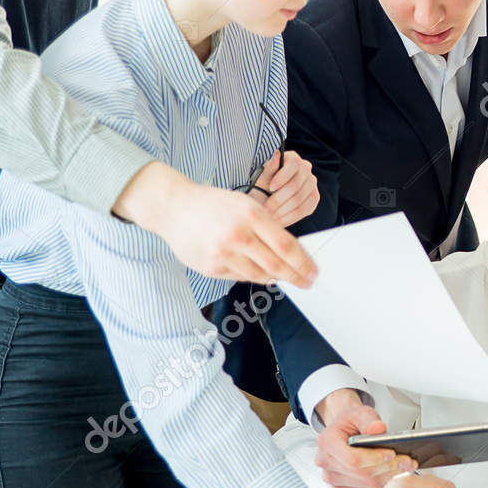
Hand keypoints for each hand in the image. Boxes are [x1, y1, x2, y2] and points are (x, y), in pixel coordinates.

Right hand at [114, 163, 315, 285]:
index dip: (304, 263)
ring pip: (258, 276)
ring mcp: (223, 254)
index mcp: (252, 215)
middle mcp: (238, 236)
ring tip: (281, 276)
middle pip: (276, 266)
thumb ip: (268, 227)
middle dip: (295, 277)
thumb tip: (292, 253)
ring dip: (273, 278)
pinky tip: (254, 271)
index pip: (286, 246)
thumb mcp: (246, 204)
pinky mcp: (211, 268)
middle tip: (306, 283)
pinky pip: (239, 277)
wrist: (174, 208)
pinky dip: (250, 275)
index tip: (313, 272)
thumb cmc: (214, 205)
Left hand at [250, 150, 318, 227]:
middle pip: (296, 185)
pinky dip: (290, 217)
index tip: (270, 188)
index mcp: (293, 159)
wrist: (266, 198)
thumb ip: (269, 167)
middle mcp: (306, 169)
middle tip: (266, 209)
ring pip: (299, 200)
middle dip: (279, 199)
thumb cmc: (262, 185)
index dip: (282, 177)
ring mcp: (312, 184)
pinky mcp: (314, 199)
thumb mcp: (261, 177)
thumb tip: (277, 154)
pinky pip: (304, 210)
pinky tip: (278, 220)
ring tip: (269, 216)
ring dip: (282, 211)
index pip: (293, 165)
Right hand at [315, 391, 413, 487]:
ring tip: (405, 465)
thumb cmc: (351, 422)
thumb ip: (369, 419)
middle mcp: (325, 463)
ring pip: (367, 484)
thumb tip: (379, 429)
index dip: (374, 458)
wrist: (343, 431)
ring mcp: (332, 478)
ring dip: (388, 475)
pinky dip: (383, 482)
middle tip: (407, 460)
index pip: (352, 459)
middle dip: (388, 467)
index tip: (392, 453)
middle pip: (361, 474)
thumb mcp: (360, 412)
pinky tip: (393, 472)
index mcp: (327, 442)